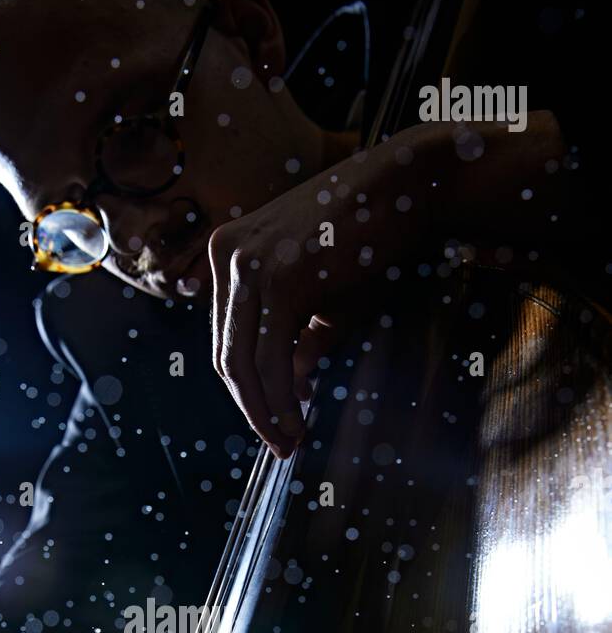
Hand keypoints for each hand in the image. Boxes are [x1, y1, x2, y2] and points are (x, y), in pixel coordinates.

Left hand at [209, 127, 435, 455]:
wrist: (408, 187)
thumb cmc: (371, 239)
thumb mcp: (325, 298)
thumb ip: (301, 339)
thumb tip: (291, 387)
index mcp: (228, 254)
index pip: (225, 337)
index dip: (246, 387)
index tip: (270, 420)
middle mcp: (227, 256)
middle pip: (226, 354)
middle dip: (251, 408)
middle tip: (278, 445)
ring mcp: (247, 265)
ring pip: (243, 363)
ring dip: (265, 412)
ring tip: (289, 441)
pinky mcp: (277, 279)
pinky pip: (270, 358)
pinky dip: (281, 399)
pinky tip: (297, 421)